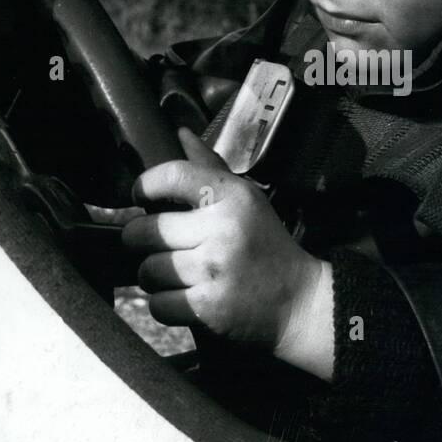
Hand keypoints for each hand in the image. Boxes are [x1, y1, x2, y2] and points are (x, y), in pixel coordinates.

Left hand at [122, 127, 329, 365]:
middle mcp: (223, 230)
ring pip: (148, 271)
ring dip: (155, 277)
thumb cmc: (267, 247)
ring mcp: (214, 270)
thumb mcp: (248, 201)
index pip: (173, 176)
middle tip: (157, 246)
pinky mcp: (208, 308)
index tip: (140, 196)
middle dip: (142, 241)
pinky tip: (184, 299)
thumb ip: (210, 169)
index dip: (145, 185)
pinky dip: (165, 305)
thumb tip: (181, 133)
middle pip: (145, 231)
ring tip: (175, 275)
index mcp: (234, 197)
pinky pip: (158, 304)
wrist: (300, 302)